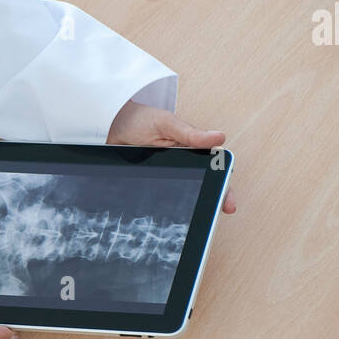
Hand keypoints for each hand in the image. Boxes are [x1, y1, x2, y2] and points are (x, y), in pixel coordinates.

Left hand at [106, 99, 237, 214]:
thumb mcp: (167, 124)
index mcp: (192, 149)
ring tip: (195, 219)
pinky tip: (171, 216)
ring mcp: (167, 173)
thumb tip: (219, 138)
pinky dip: (167, 205)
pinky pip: (161, 196)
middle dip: (211, 202)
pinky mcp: (151, 181)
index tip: (228, 202)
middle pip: (202, 186)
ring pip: (183, 193)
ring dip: (190, 206)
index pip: (213, 170)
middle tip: (214, 215)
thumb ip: (191, 134)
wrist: (111, 125)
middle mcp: (182, 163)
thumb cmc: (141, 119)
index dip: (222, 187)